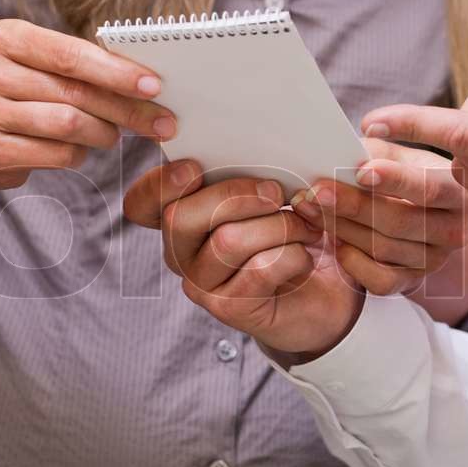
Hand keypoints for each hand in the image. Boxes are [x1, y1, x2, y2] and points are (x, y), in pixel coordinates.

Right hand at [0, 18, 174, 192]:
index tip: (155, 85)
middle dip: (126, 109)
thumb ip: (83, 67)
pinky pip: (56, 154)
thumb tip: (148, 82)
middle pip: (75, 92)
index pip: (71, 54)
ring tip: (112, 135)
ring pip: (69, 124)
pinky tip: (78, 150)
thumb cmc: (21, 97)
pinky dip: (78, 154)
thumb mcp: (41, 69)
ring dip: (103, 133)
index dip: (117, 72)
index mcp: (5, 37)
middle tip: (163, 122)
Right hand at [123, 163, 363, 353]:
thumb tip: (259, 157)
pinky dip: (293, 255)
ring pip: (227, 241)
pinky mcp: (230, 309)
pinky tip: (305, 257)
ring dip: (278, 226)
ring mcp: (201, 284)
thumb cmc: (294, 231)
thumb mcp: (273, 195)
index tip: (193, 167)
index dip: (158, 184)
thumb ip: (251, 175)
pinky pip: (260, 270)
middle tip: (277, 191)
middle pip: (181, 217)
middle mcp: (180, 253)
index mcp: (181, 218)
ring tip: (305, 228)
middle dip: (235, 195)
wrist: (325, 289)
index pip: (141, 204)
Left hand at [290, 138, 467, 299]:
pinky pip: (379, 280)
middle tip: (316, 189)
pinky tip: (332, 239)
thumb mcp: (398, 153)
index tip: (361, 170)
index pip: (428, 188)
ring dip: (340, 227)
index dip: (394, 180)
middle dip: (353, 205)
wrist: (418, 213)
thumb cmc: (404, 173)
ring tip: (308, 206)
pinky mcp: (413, 281)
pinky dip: (351, 260)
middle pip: (399, 222)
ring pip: (382, 248)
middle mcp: (453, 230)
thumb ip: (377, 148)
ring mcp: (434, 260)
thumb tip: (349, 143)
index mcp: (458, 191)